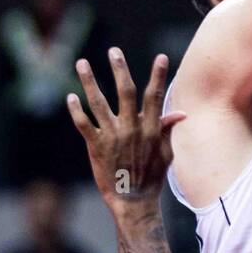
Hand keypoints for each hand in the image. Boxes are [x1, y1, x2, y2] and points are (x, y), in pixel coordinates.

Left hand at [68, 49, 184, 213]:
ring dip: (89, 81)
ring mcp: (113, 137)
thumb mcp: (166, 152)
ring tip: (81, 63)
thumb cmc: (152, 177)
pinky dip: (77, 111)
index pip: (154, 96)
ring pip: (99, 103)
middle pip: (126, 92)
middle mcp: (132, 129)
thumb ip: (168, 129)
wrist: (134, 201)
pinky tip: (71, 97)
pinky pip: (84, 124)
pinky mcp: (96, 147)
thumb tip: (180, 113)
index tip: (161, 57)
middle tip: (113, 51)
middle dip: (120, 69)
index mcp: (150, 128)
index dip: (158, 76)